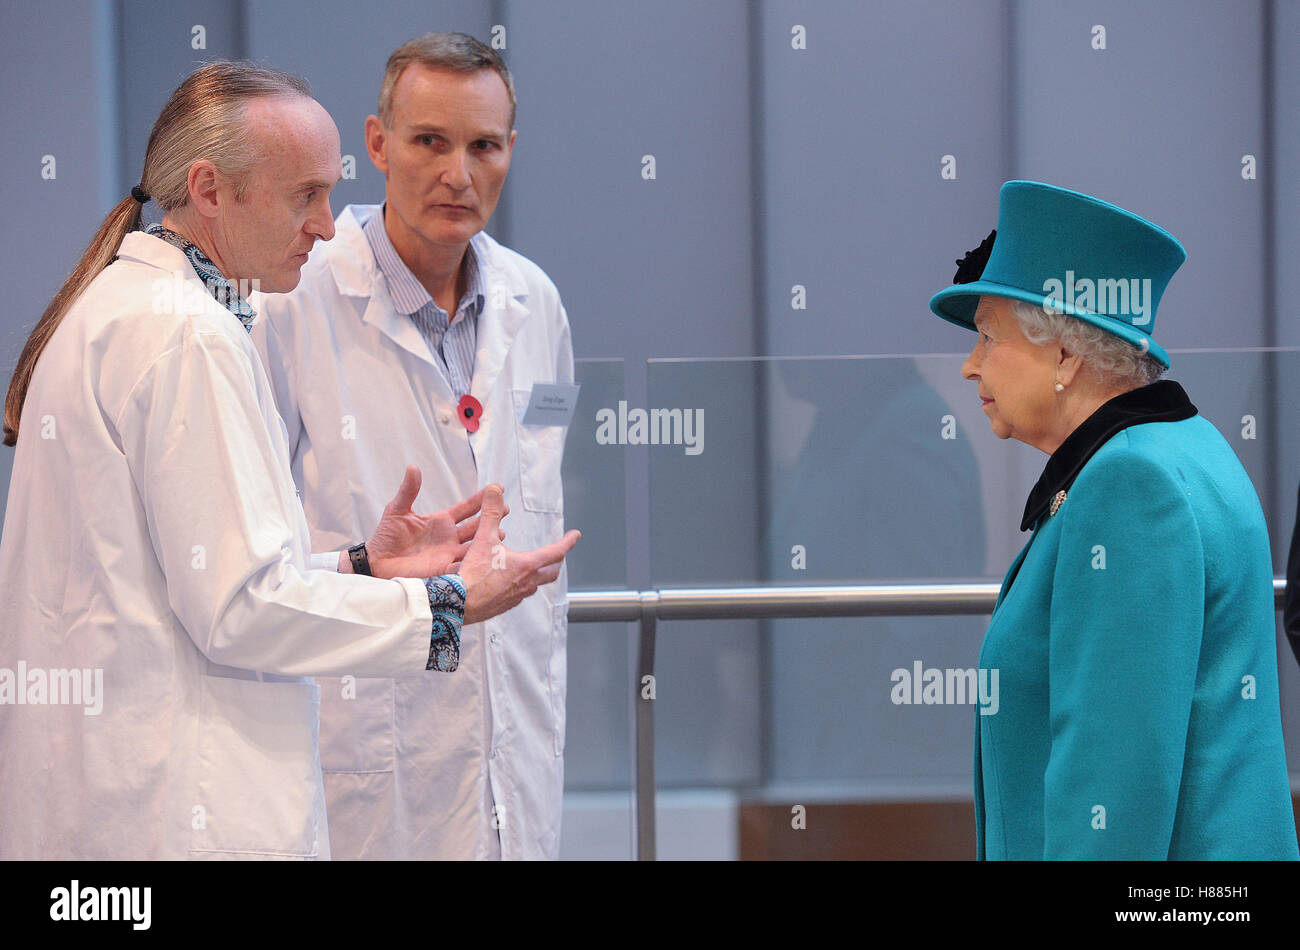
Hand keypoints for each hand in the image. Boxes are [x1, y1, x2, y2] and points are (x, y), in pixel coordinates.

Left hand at [353, 466, 500, 579]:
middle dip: (492, 516)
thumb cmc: (386, 537)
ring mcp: (449, 554)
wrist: (377, 562)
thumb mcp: (397, 510)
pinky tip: (488, 557)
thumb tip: (413, 467)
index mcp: (441, 522)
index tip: (497, 488)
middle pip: (477, 525)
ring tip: (503, 533)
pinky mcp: (445, 569)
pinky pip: (465, 565)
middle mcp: (449, 538)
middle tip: (505, 507)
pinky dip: (476, 562)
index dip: (481, 499)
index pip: (467, 508)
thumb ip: (408, 490)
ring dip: (488, 539)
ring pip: (476, 546)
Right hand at [457, 484, 579, 624]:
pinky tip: (512, 583)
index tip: (576, 536)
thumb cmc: (472, 573)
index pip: (556, 552)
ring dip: (538, 575)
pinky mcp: (505, 606)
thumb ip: (491, 513)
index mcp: (527, 565)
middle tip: (558, 555)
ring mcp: (517, 597)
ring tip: (534, 568)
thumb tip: (495, 489)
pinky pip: (520, 595)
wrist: (458, 603)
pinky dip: (522, 585)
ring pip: (536, 585)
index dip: (568, 542)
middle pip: (551, 572)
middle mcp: (527, 582)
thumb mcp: (483, 538)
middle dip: (557, 561)